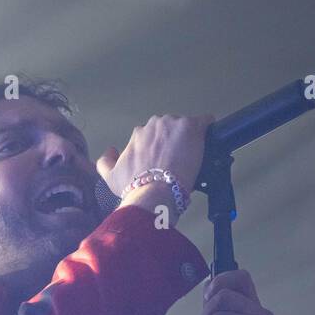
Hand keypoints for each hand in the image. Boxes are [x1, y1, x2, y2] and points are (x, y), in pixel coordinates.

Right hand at [96, 113, 213, 220]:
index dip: (160, 147)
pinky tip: (208, 141)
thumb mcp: (111, 178)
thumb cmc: (134, 187)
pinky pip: (204, 122)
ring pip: (185, 126)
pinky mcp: (191, 127)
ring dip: (189, 137)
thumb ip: (105, 162)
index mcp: (138, 134)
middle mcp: (154, 124)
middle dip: (174, 140)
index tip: (165, 159)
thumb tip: (110, 151)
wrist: (154, 192)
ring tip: (193, 156)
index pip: (153, 134)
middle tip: (178, 159)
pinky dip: (207, 129)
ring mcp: (173, 124)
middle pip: (169, 128)